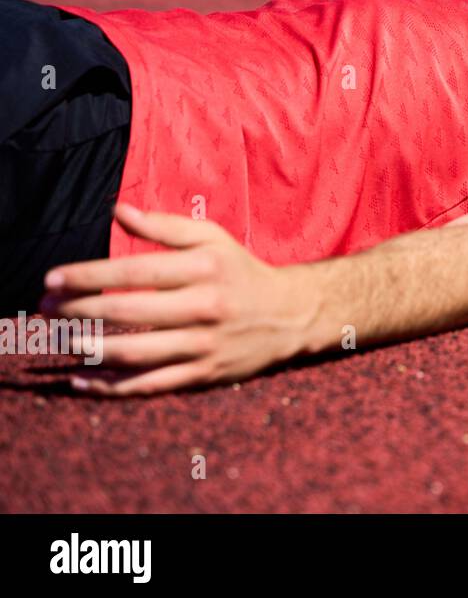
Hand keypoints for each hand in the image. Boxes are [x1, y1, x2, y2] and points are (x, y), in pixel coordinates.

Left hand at [40, 203, 315, 395]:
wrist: (291, 314)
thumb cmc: (242, 272)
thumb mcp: (213, 239)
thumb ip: (164, 226)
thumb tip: (117, 211)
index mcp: (205, 268)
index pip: (135, 271)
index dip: (89, 275)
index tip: (52, 279)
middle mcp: (205, 306)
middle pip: (129, 311)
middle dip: (78, 310)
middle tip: (45, 308)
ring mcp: (205, 344)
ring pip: (137, 352)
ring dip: (90, 348)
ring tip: (61, 339)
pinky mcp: (204, 374)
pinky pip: (151, 384)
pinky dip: (113, 386)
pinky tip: (83, 378)